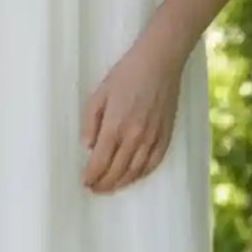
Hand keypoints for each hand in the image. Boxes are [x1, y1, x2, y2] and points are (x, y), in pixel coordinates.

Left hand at [81, 39, 184, 193]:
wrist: (159, 62)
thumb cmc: (126, 75)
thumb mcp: (99, 94)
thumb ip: (90, 123)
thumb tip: (88, 147)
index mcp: (115, 126)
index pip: (100, 161)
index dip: (91, 176)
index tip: (85, 181)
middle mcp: (134, 137)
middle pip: (117, 171)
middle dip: (103, 184)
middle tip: (94, 189)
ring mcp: (152, 138)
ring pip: (135, 171)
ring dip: (121, 183)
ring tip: (110, 188)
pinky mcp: (166, 135)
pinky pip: (154, 163)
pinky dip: (142, 175)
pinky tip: (133, 177)